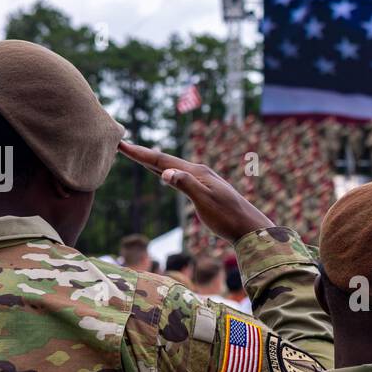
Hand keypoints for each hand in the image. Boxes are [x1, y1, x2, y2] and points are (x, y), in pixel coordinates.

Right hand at [117, 141, 273, 243]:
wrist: (249, 227)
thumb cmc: (227, 217)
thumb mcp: (205, 202)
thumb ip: (186, 185)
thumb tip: (164, 171)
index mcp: (196, 172)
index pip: (162, 160)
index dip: (140, 154)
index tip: (121, 144)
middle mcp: (198, 172)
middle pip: (165, 160)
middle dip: (143, 154)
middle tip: (122, 145)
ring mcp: (201, 179)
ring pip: (171, 167)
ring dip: (153, 161)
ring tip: (137, 155)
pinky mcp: (204, 189)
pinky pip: (178, 176)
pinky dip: (165, 171)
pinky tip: (162, 173)